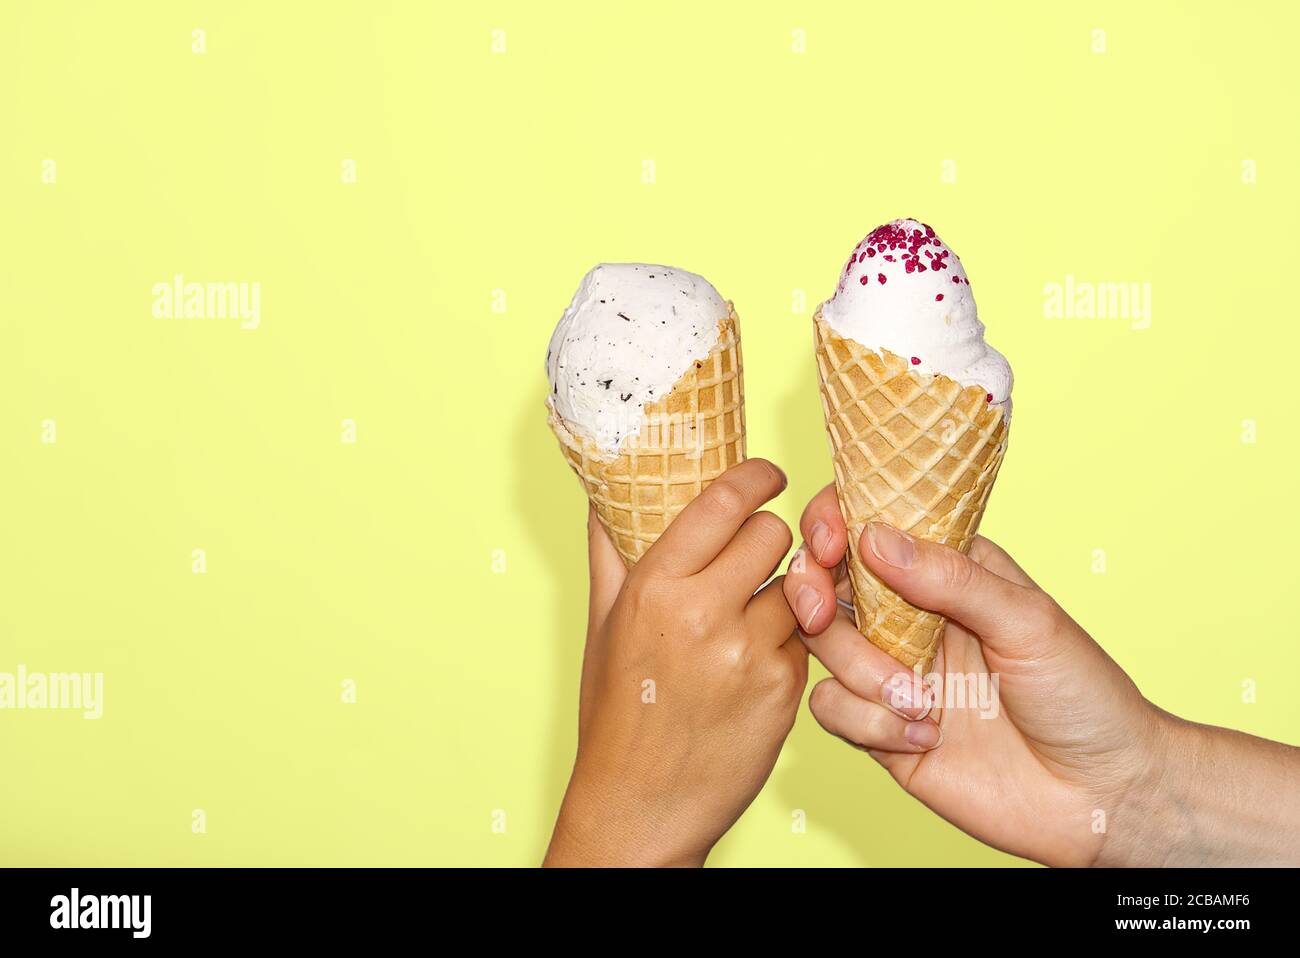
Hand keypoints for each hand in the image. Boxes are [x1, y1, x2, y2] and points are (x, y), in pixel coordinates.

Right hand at [544, 459, 806, 866]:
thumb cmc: (616, 712)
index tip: (769, 474)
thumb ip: (610, 551)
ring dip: (783, 591)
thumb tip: (609, 491)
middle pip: (772, 534)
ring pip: (797, 585)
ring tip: (750, 615)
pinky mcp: (784, 691)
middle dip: (768, 538)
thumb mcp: (603, 625)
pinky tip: (755, 662)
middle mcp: (704, 615)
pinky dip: (788, 641)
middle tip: (753, 554)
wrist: (640, 806)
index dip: (757, 476)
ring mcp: (749, 654)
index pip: (725, 501)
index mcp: (654, 588)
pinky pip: (803, 638)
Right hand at [784, 483, 1169, 865]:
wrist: (1099, 796)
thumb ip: (950, 578)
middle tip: (822, 611)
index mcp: (945, 570)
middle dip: (811, 591)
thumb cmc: (1082, 694)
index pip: (870, 524)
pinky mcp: (880, 728)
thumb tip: (874, 536)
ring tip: (922, 701)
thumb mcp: (1027, 621)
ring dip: (859, 670)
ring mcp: (891, 670)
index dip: (833, 522)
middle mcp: (908, 614)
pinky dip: (869, 721)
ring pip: (820, 645)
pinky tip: (927, 737)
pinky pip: (831, 708)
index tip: (831, 542)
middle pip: (824, 580)